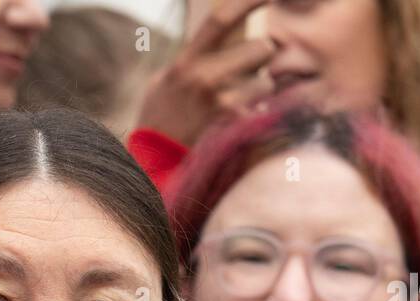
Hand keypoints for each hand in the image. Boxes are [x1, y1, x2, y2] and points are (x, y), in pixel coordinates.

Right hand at [137, 0, 274, 145]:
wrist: (153, 162)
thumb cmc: (159, 118)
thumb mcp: (165, 79)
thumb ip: (191, 57)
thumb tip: (216, 32)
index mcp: (187, 61)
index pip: (221, 18)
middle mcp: (204, 78)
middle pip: (262, 47)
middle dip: (263, 56)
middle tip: (250, 69)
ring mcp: (220, 104)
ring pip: (267, 82)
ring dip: (261, 90)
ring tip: (241, 102)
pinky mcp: (233, 127)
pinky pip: (263, 111)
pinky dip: (257, 115)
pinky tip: (239, 122)